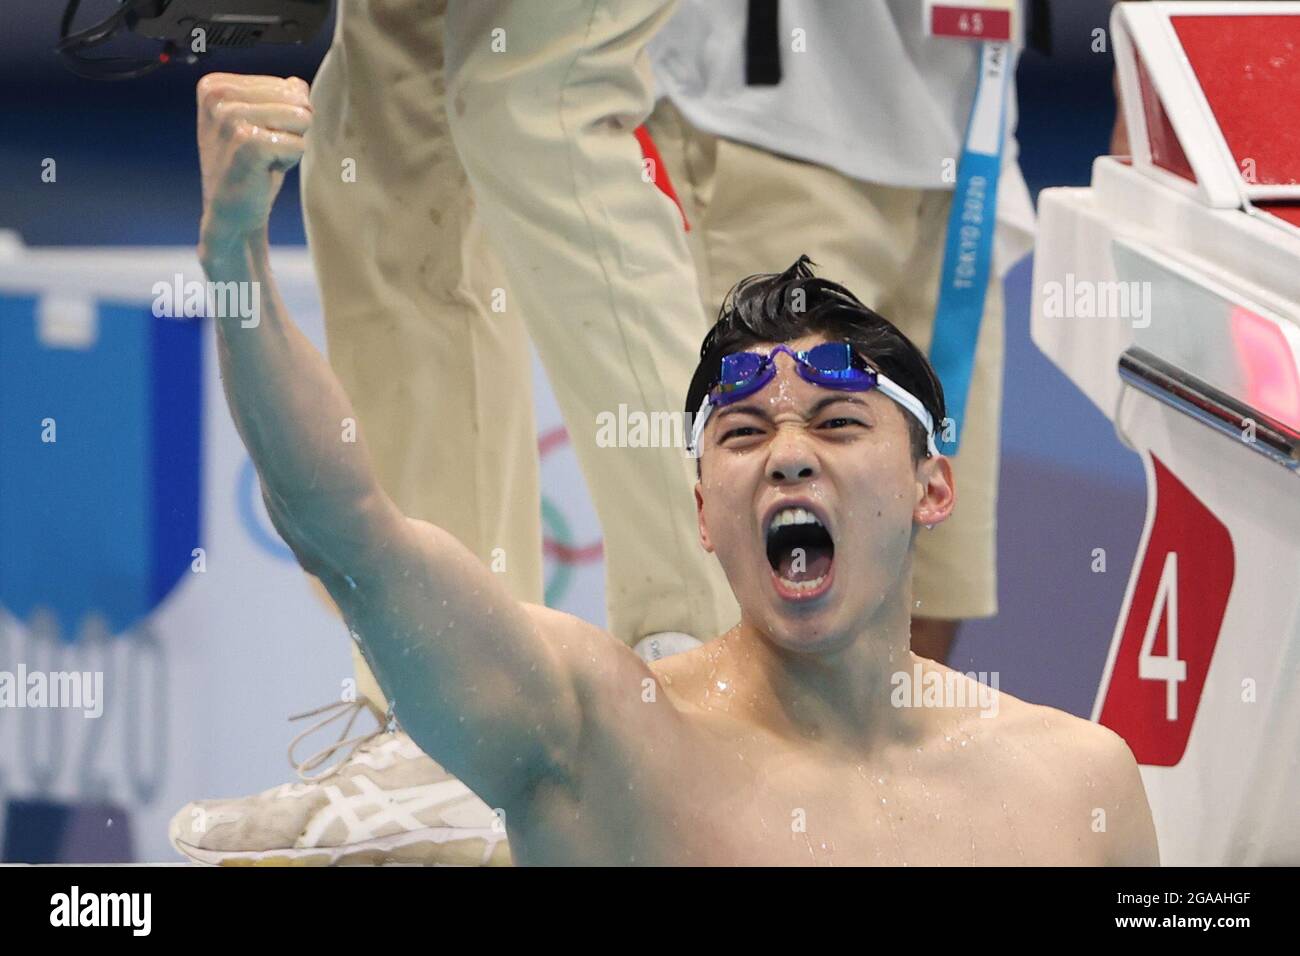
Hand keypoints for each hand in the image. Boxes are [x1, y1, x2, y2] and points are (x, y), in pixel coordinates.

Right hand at [196, 73, 311, 257]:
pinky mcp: (245, 141)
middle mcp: (217, 95)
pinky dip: (289, 161)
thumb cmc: (251, 166)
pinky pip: (298, 143)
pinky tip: (264, 170)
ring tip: (263, 159)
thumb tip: (300, 86)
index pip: (291, 86)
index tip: (258, 138)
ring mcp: (229, 117)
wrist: (231, 212)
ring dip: (290, 145)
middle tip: (263, 151)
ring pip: (301, 118)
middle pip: (298, 99)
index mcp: (216, 84)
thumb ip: (284, 95)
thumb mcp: (264, 121)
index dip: (285, 118)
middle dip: (290, 130)